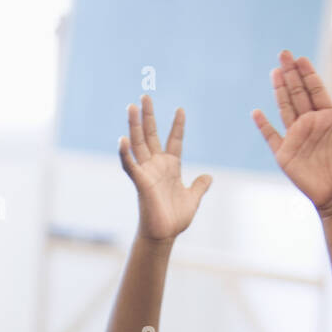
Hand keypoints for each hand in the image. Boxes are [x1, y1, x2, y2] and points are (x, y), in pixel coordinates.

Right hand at [119, 96, 211, 241]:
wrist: (164, 235)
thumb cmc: (175, 219)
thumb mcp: (193, 199)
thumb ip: (200, 186)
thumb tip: (209, 177)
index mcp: (171, 167)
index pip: (174, 140)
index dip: (177, 126)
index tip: (180, 109)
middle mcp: (157, 165)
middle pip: (151, 135)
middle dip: (148, 116)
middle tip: (145, 96)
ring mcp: (147, 172)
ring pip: (138, 144)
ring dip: (134, 125)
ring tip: (132, 106)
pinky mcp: (139, 182)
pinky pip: (130, 165)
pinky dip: (125, 153)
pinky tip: (122, 139)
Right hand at [253, 52, 331, 216]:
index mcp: (328, 118)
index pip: (316, 90)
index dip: (308, 74)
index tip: (301, 58)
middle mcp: (311, 124)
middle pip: (298, 94)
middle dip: (291, 73)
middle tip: (284, 52)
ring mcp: (296, 138)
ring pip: (285, 108)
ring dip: (279, 90)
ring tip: (274, 71)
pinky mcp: (285, 154)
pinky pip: (271, 137)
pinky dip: (263, 125)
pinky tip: (257, 112)